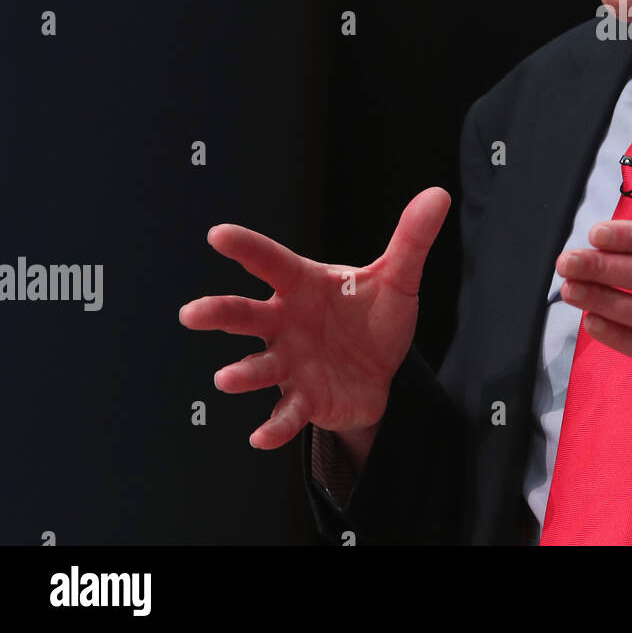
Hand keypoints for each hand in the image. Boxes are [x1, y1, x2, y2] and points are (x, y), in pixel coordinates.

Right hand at [179, 188, 450, 448]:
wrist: (380, 372)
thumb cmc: (373, 317)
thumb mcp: (397, 279)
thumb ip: (412, 239)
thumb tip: (438, 194)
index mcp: (304, 286)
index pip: (272, 263)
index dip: (247, 248)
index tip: (218, 234)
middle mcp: (287, 323)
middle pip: (246, 315)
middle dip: (219, 313)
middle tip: (192, 313)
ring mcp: (291, 363)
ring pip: (258, 366)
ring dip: (242, 373)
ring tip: (226, 378)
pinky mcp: (304, 399)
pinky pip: (286, 414)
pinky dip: (274, 427)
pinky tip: (261, 437)